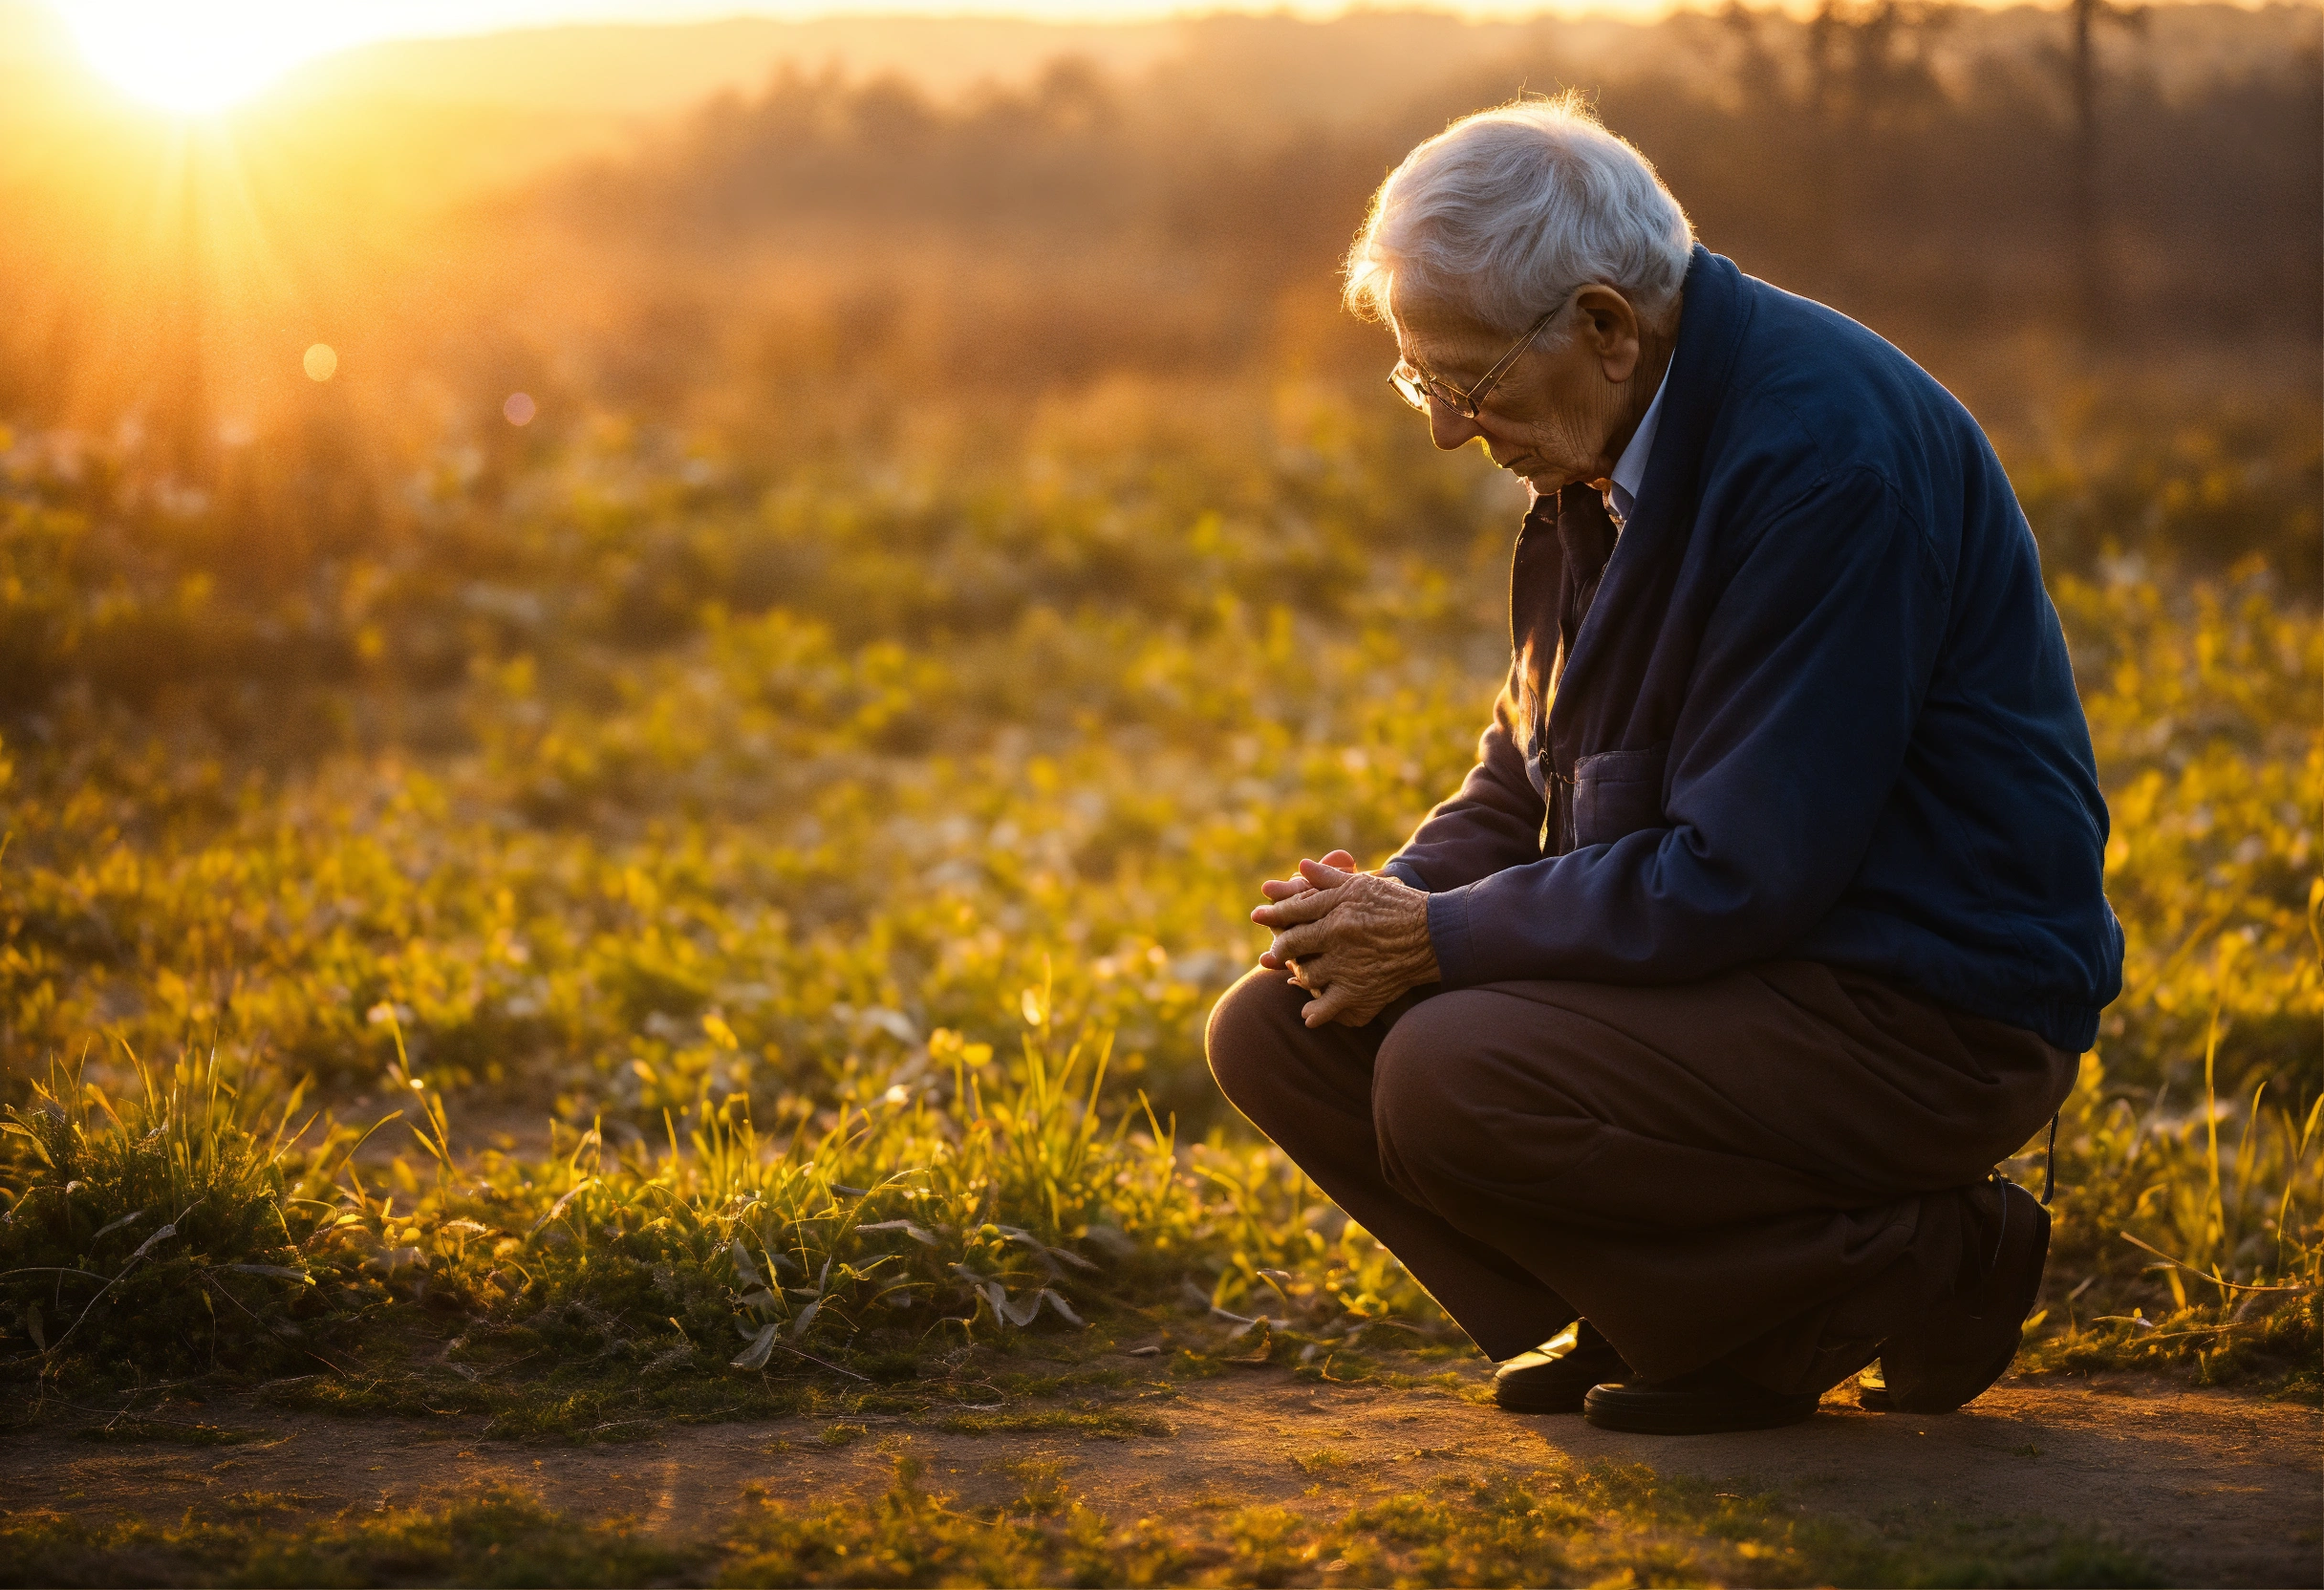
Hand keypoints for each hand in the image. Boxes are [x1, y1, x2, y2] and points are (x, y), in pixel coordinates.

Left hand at [1250, 856, 1438, 1027]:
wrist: (1436, 935)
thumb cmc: (1399, 905)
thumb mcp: (1363, 884)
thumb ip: (1329, 877)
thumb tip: (1299, 866)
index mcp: (1337, 906)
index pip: (1293, 910)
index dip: (1273, 913)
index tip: (1258, 916)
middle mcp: (1337, 934)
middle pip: (1292, 944)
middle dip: (1280, 949)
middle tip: (1275, 953)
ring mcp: (1347, 965)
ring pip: (1305, 975)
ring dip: (1299, 976)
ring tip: (1299, 975)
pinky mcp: (1360, 991)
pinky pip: (1326, 1007)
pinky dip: (1315, 1013)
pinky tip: (1308, 1015)